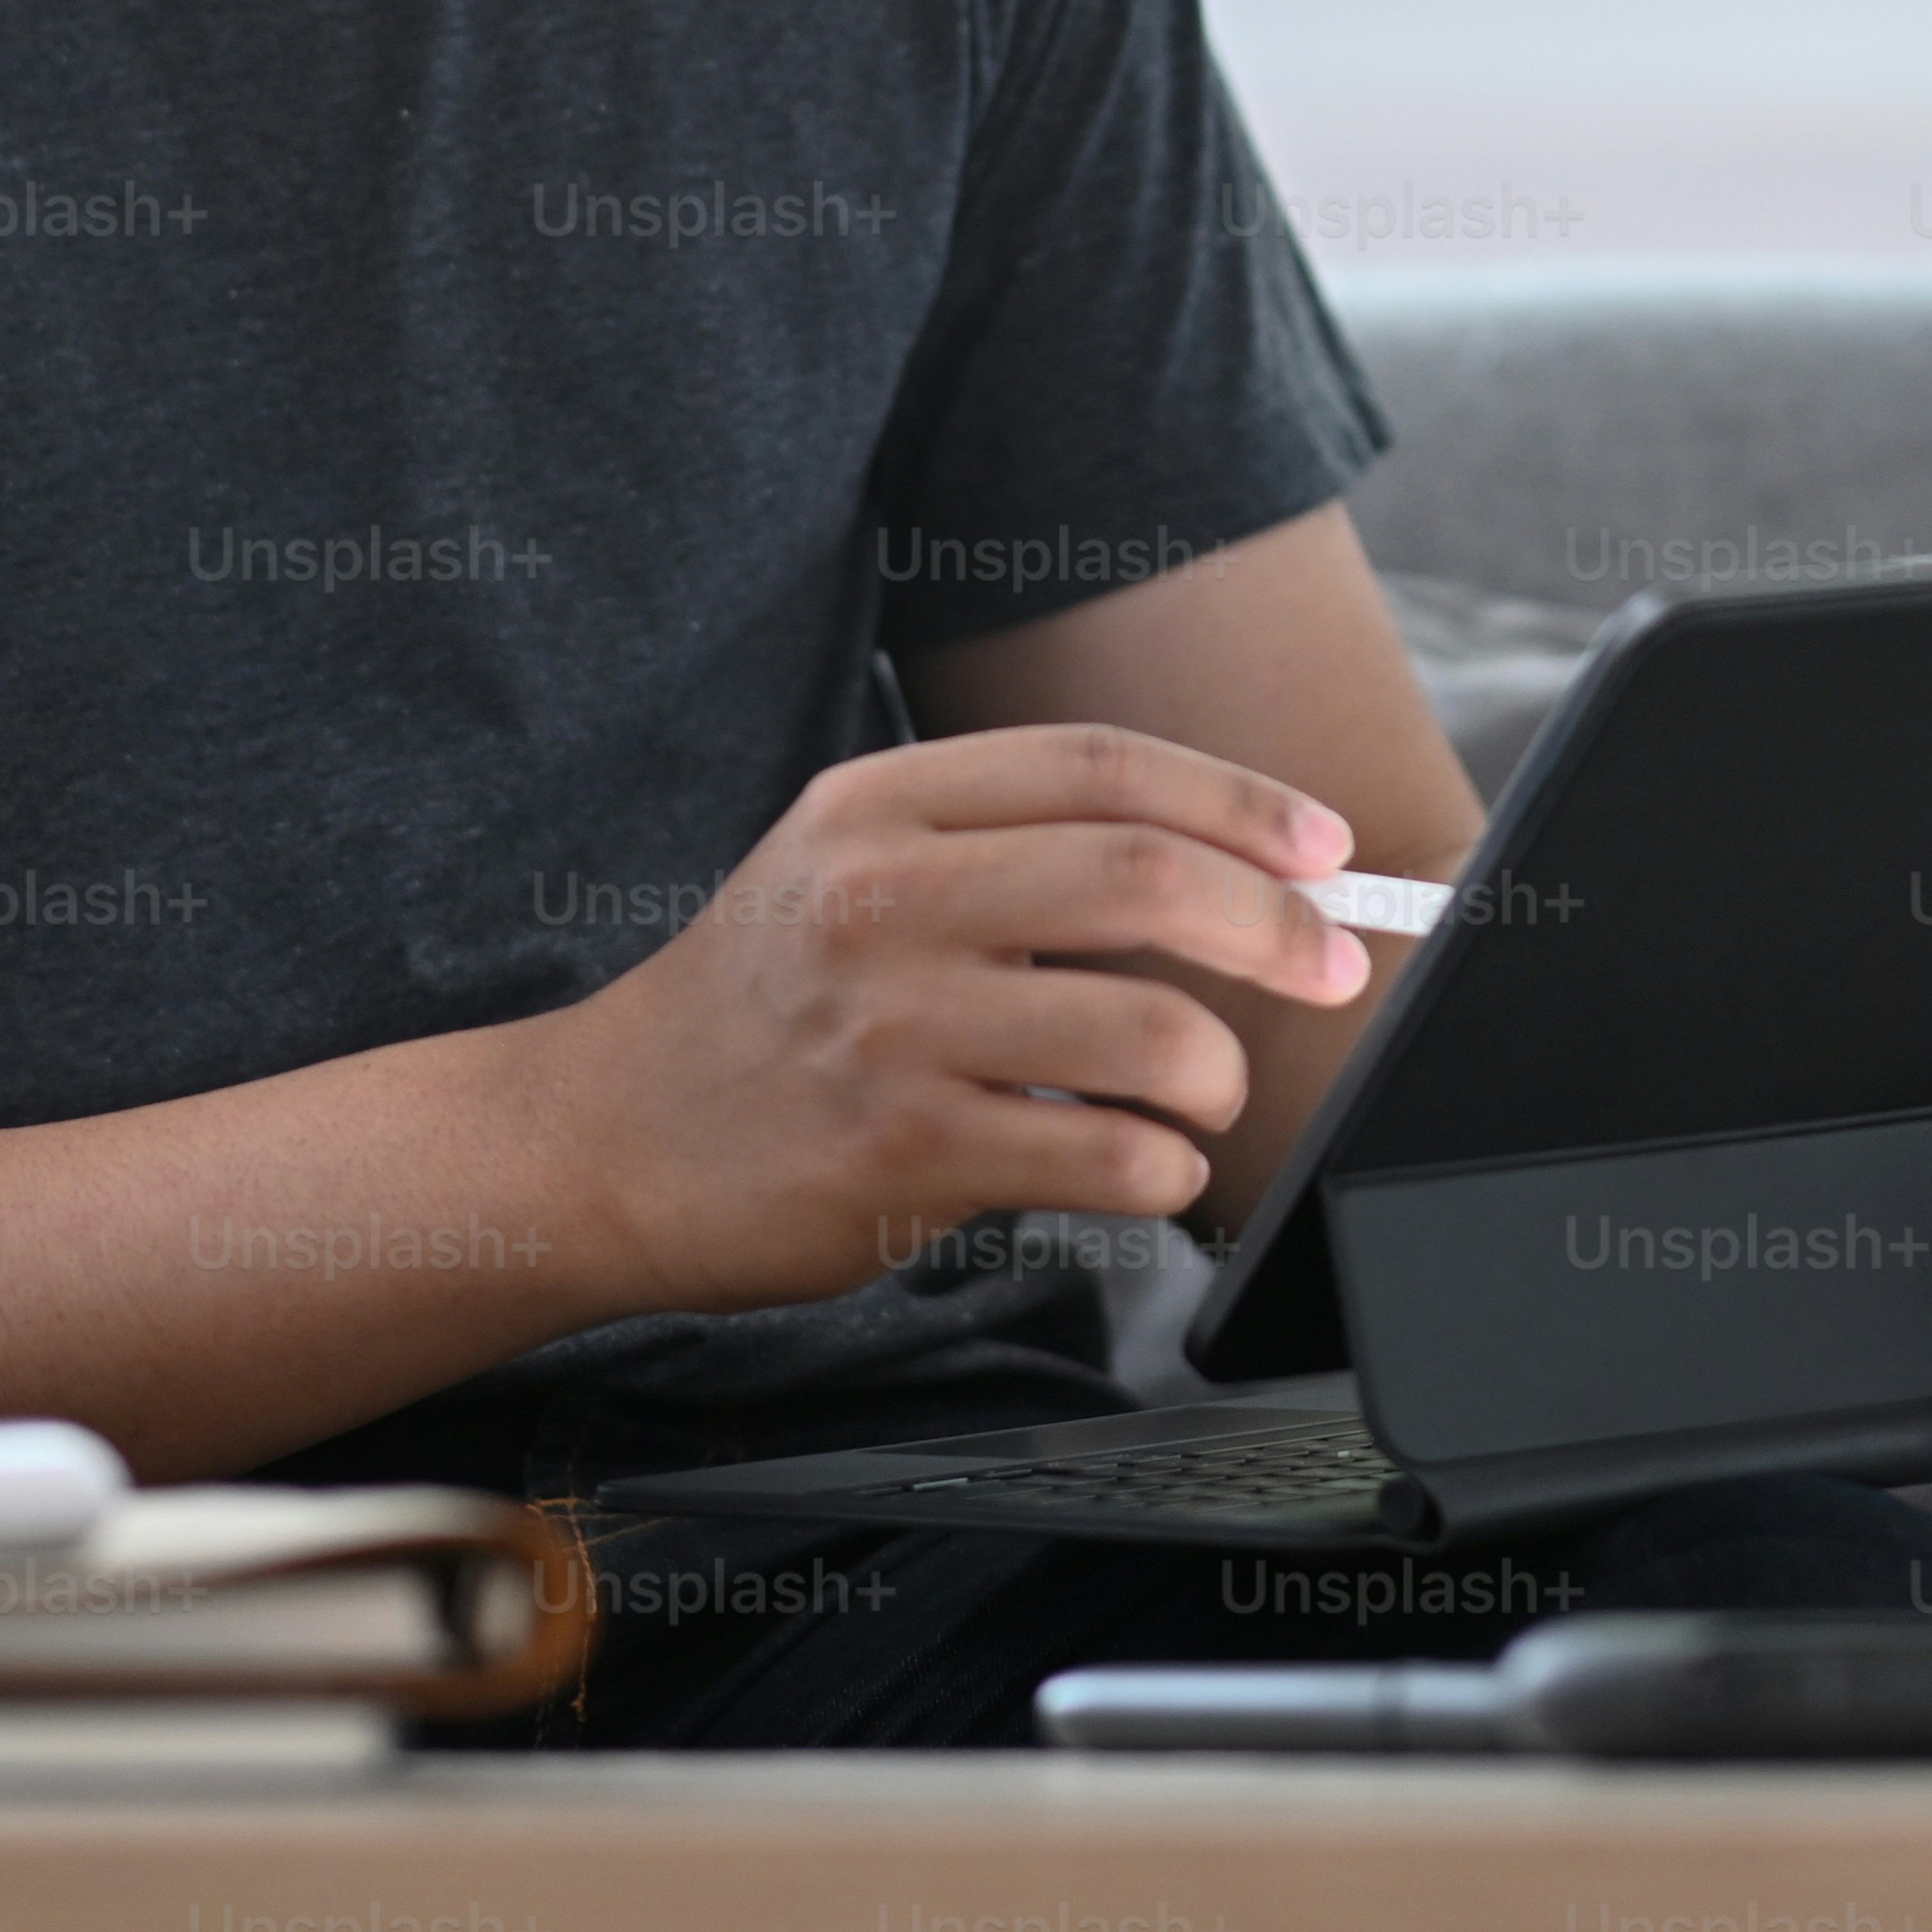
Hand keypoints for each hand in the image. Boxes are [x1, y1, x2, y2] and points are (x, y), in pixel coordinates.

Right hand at [550, 725, 1371, 1311]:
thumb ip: (999, 846)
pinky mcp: (896, 1150)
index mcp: (881, 803)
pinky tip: (1152, 1166)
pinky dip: (1163, 1165)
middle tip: (1333, 964)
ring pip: (1142, 1025)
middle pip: (1143, 875)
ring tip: (1213, 1092)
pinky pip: (1096, 1150)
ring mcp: (888, 1026)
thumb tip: (1219, 860)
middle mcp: (883, 896)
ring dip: (1221, 1067)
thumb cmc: (760, 1007)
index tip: (1325, 847)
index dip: (1240, 801)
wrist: (598, 1140)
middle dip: (1275, 924)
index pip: (1103, 766)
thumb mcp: (846, 868)